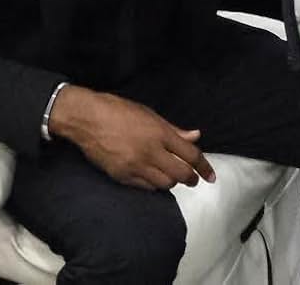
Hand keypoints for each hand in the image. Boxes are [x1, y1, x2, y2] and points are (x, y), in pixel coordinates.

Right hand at [49, 85, 215, 189]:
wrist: (88, 119)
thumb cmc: (119, 110)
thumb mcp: (150, 114)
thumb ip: (174, 129)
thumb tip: (195, 136)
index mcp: (160, 133)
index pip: (190, 155)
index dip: (204, 167)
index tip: (211, 176)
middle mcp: (151, 152)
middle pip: (181, 174)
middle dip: (191, 179)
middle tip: (193, 179)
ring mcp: (136, 166)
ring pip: (164, 184)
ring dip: (172, 182)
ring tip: (171, 175)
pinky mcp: (122, 176)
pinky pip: (146, 188)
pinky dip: (154, 185)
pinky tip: (153, 178)